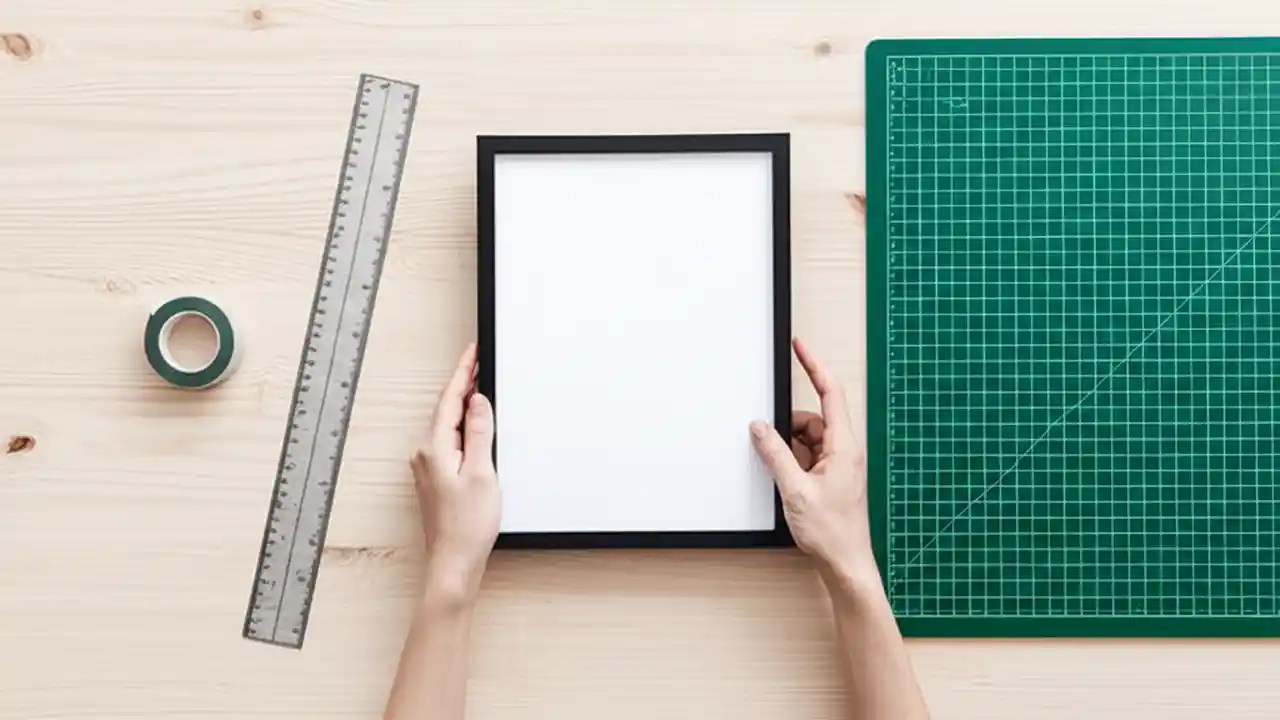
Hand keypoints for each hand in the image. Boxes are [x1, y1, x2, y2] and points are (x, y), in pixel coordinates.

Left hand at [410, 343, 500, 602]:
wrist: (453, 563)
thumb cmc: (467, 526)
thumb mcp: (483, 472)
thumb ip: (480, 433)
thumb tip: (477, 402)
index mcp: (434, 448)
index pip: (449, 399)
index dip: (463, 372)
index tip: (473, 351)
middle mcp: (425, 454)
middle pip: (445, 409)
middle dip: (463, 384)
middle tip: (479, 362)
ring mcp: (428, 467)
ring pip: (446, 425)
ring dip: (463, 406)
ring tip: (479, 386)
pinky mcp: (435, 478)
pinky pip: (448, 441)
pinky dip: (462, 427)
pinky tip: (474, 427)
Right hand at [750, 338, 875, 586]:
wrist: (846, 565)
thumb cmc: (831, 533)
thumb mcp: (794, 490)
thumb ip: (775, 454)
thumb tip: (760, 427)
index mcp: (844, 447)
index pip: (830, 392)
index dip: (814, 365)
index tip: (800, 346)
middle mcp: (844, 452)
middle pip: (812, 418)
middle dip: (787, 426)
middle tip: (768, 442)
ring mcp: (838, 465)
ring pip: (807, 439)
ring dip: (788, 449)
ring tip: (782, 477)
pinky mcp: (831, 478)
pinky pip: (807, 457)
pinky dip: (792, 462)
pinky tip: (785, 482)